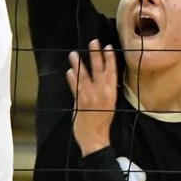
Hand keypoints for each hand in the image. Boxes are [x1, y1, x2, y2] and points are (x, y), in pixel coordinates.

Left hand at [68, 39, 117, 155]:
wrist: (95, 138)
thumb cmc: (102, 121)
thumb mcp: (109, 104)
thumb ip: (105, 90)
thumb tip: (102, 75)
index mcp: (111, 93)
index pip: (112, 72)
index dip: (110, 59)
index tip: (108, 46)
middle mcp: (102, 93)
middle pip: (98, 70)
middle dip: (95, 55)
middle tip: (93, 42)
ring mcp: (90, 97)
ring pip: (84, 77)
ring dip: (79, 64)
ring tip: (74, 53)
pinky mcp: (80, 102)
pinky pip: (75, 88)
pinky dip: (72, 79)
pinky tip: (69, 71)